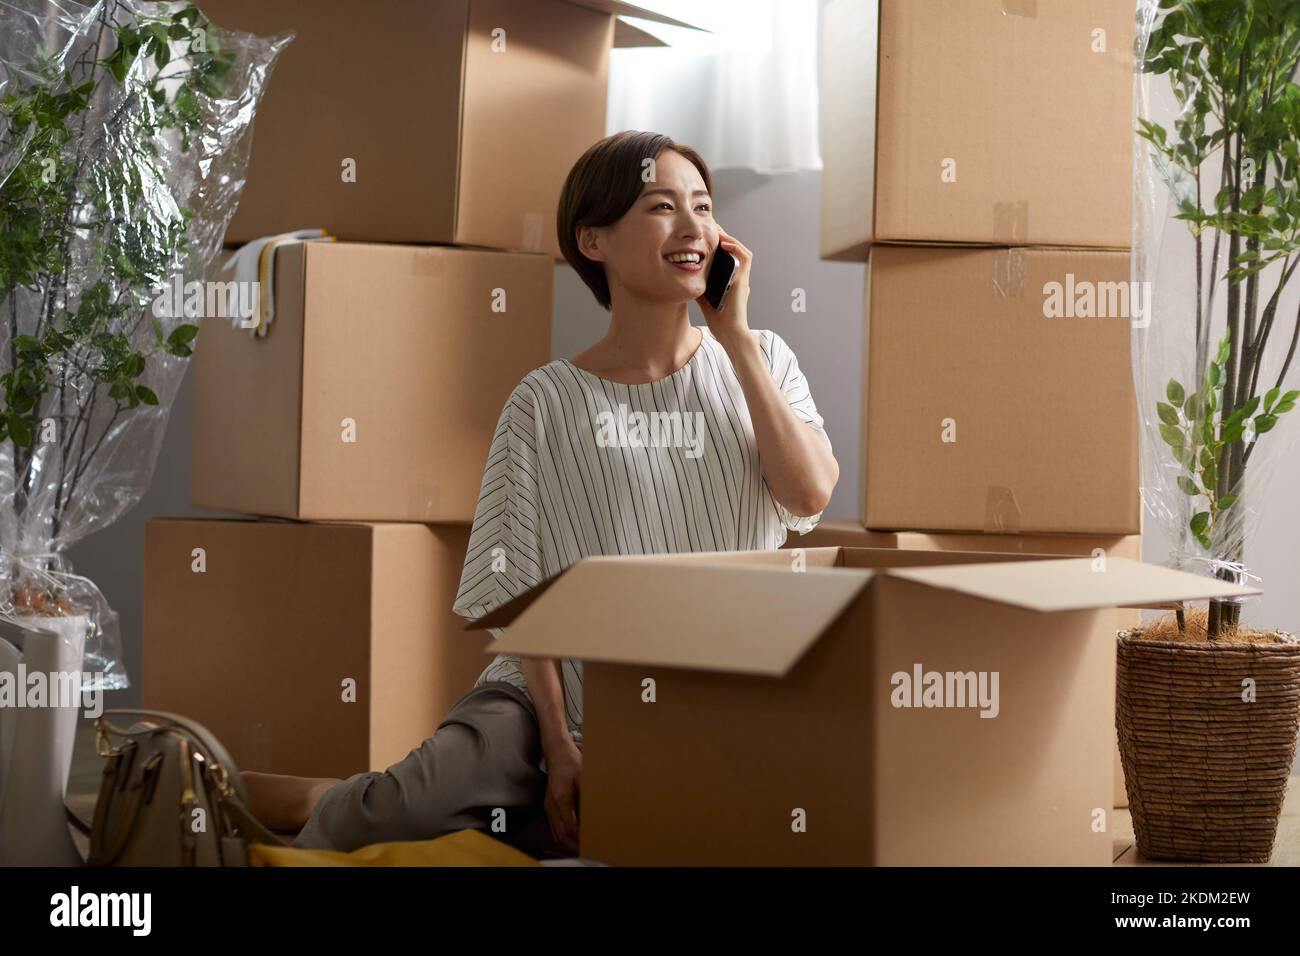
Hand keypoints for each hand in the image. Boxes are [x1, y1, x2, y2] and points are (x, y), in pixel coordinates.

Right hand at [543, 739, 581, 852]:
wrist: (557, 753)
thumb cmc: (571, 762)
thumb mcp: (584, 775)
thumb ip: (588, 793)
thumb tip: (598, 809)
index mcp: (561, 798)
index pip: (569, 825)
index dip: (580, 837)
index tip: (591, 841)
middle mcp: (551, 804)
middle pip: (561, 834)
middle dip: (574, 846)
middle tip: (588, 850)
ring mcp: (548, 806)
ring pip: (556, 833)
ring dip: (568, 843)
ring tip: (583, 848)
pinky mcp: (549, 806)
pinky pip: (554, 827)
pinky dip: (563, 836)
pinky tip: (574, 838)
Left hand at [696, 223, 751, 346]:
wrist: (729, 333)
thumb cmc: (719, 321)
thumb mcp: (704, 298)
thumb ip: (699, 286)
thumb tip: (685, 276)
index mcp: (730, 280)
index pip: (726, 256)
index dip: (719, 244)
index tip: (706, 236)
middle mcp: (738, 277)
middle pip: (733, 250)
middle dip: (723, 237)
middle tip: (710, 227)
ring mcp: (742, 278)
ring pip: (741, 250)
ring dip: (730, 239)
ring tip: (718, 231)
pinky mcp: (743, 281)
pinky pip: (744, 258)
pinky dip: (736, 248)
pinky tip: (724, 243)